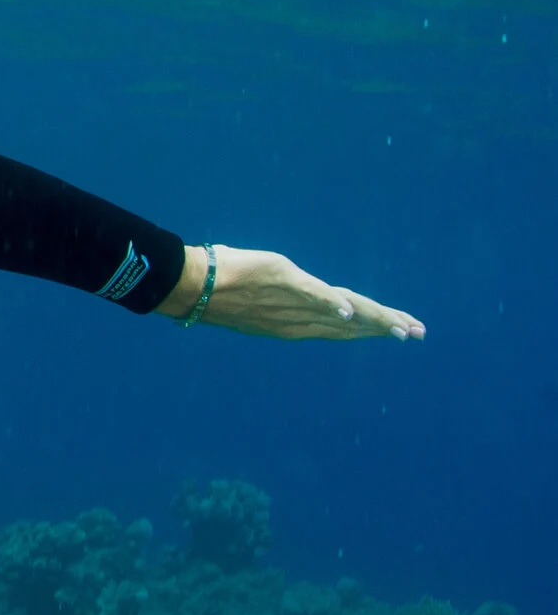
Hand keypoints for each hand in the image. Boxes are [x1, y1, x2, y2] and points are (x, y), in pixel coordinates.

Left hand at [156, 243, 424, 341]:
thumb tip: (291, 287)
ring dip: (373, 320)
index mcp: (295, 324)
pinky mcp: (285, 282)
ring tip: (402, 328)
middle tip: (418, 333)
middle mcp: (299, 318)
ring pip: (341, 313)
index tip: (400, 331)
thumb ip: (283, 298)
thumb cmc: (222, 288)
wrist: (196, 286)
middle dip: (386, 327)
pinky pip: (313, 296)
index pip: (342, 327)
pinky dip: (333, 305)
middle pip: (352, 324)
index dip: (371, 330)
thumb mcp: (261, 299)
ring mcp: (293, 302)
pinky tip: (352, 313)